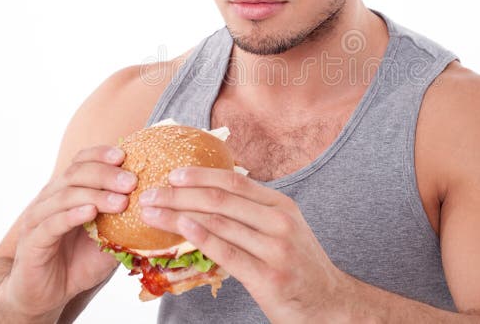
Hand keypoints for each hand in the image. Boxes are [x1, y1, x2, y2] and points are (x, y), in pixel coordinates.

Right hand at [1, 145, 137, 317]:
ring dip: (95, 195)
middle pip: (75, 174)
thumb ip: (125, 221)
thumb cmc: (79, 262)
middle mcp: (50, 199)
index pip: (81, 161)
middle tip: (131, 182)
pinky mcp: (32, 242)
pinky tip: (90, 213)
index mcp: (67, 191)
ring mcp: (38, 219)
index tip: (125, 155)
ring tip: (121, 201)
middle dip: (106, 174)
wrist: (47, 295)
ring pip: (65, 196)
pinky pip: (52, 224)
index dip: (101, 154)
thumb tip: (156, 207)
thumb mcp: (109, 238)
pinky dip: (72, 215)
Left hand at [139, 167, 346, 322]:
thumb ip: (252, 214)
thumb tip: (208, 199)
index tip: (172, 174)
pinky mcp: (269, 277)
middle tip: (150, 194)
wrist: (329, 304)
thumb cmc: (298, 266)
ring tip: (151, 213)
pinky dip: (201, 237)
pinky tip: (181, 228)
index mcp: (281, 205)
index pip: (234, 181)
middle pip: (221, 199)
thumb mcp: (282, 229)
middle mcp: (280, 221)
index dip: (200, 175)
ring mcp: (276, 249)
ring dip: (178, 215)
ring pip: (218, 223)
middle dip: (179, 194)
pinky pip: (228, 253)